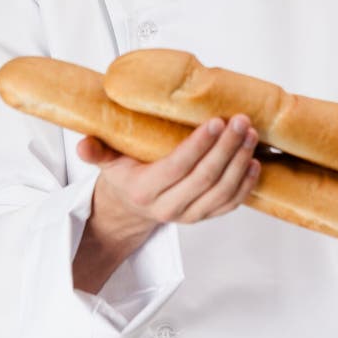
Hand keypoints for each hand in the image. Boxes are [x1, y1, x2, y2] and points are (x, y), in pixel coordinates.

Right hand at [76, 113, 260, 231]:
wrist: (130, 209)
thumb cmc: (124, 175)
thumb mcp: (106, 162)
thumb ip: (96, 152)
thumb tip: (82, 144)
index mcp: (145, 190)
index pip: (177, 167)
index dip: (198, 146)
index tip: (215, 121)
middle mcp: (169, 207)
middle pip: (205, 178)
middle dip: (226, 147)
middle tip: (240, 120)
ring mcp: (189, 215)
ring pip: (221, 192)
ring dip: (240, 162)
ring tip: (250, 135)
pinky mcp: (205, 216)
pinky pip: (229, 204)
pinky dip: (245, 185)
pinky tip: (254, 162)